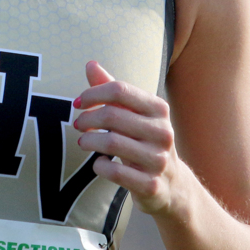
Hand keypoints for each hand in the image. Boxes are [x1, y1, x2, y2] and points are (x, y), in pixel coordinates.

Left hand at [74, 61, 183, 216]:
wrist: (171, 184)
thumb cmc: (144, 141)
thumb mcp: (133, 114)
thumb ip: (112, 89)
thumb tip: (90, 64)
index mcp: (159, 109)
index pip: (120, 90)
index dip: (93, 94)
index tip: (78, 103)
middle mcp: (163, 132)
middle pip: (112, 115)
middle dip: (87, 119)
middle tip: (78, 125)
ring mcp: (158, 160)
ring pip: (111, 143)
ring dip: (89, 141)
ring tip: (83, 142)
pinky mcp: (151, 184)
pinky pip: (115, 172)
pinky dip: (99, 166)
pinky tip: (100, 163)